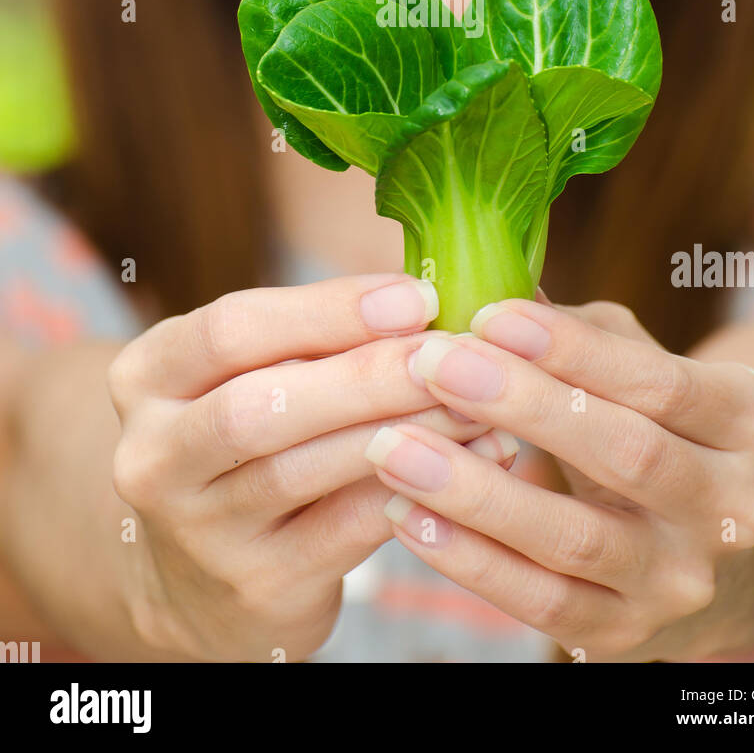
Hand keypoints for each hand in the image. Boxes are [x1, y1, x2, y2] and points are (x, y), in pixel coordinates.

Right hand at [107, 271, 493, 661]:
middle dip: (370, 373)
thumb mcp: (245, 377)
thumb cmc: (247, 445)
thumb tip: (426, 299)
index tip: (415, 295)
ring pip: (308, 469)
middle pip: (263, 404)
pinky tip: (472, 460)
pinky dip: (415, 487)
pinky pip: (348, 529)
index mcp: (146, 377)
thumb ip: (314, 338)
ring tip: (479, 401)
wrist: (201, 583)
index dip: (329, 308)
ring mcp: (200, 531)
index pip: (231, 328)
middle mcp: (154, 456)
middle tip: (453, 351)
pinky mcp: (257, 587)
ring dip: (405, 429)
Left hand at [364, 295, 753, 661]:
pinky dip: (469, 560)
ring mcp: (684, 580)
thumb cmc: (649, 420)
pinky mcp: (627, 634)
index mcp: (748, 420)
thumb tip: (484, 281)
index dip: (571, 349)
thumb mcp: (638, 364)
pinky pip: (542, 602)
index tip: (488, 314)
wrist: (698, 541)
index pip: (660, 381)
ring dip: (476, 492)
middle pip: (625, 454)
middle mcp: (734, 508)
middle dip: (521, 405)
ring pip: (577, 540)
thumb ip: (576, 330)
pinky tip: (408, 515)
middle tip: (431, 363)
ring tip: (394, 446)